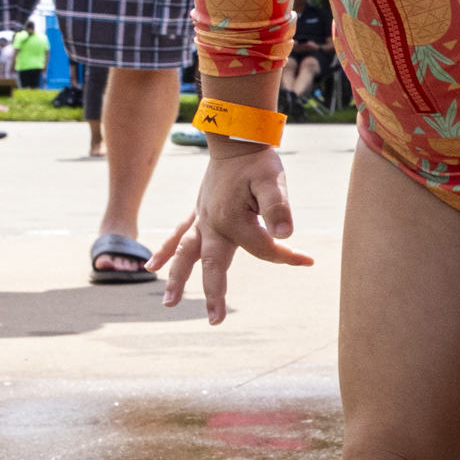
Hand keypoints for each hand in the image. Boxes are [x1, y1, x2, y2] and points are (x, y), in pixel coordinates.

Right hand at [152, 144, 312, 320]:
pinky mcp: (197, 213)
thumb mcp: (274, 180)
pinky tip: (152, 266)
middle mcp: (211, 224)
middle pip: (212, 265)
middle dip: (214, 294)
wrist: (238, 138)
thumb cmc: (259, 161)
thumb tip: (286, 233)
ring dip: (178, 279)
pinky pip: (178, 235)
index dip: (286, 256)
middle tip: (215, 322)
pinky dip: (166, 251)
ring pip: (186, 255)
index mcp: (232, 220)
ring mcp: (201, 219)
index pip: (263, 249)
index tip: (307, 260)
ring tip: (169, 303)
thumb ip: (279, 206)